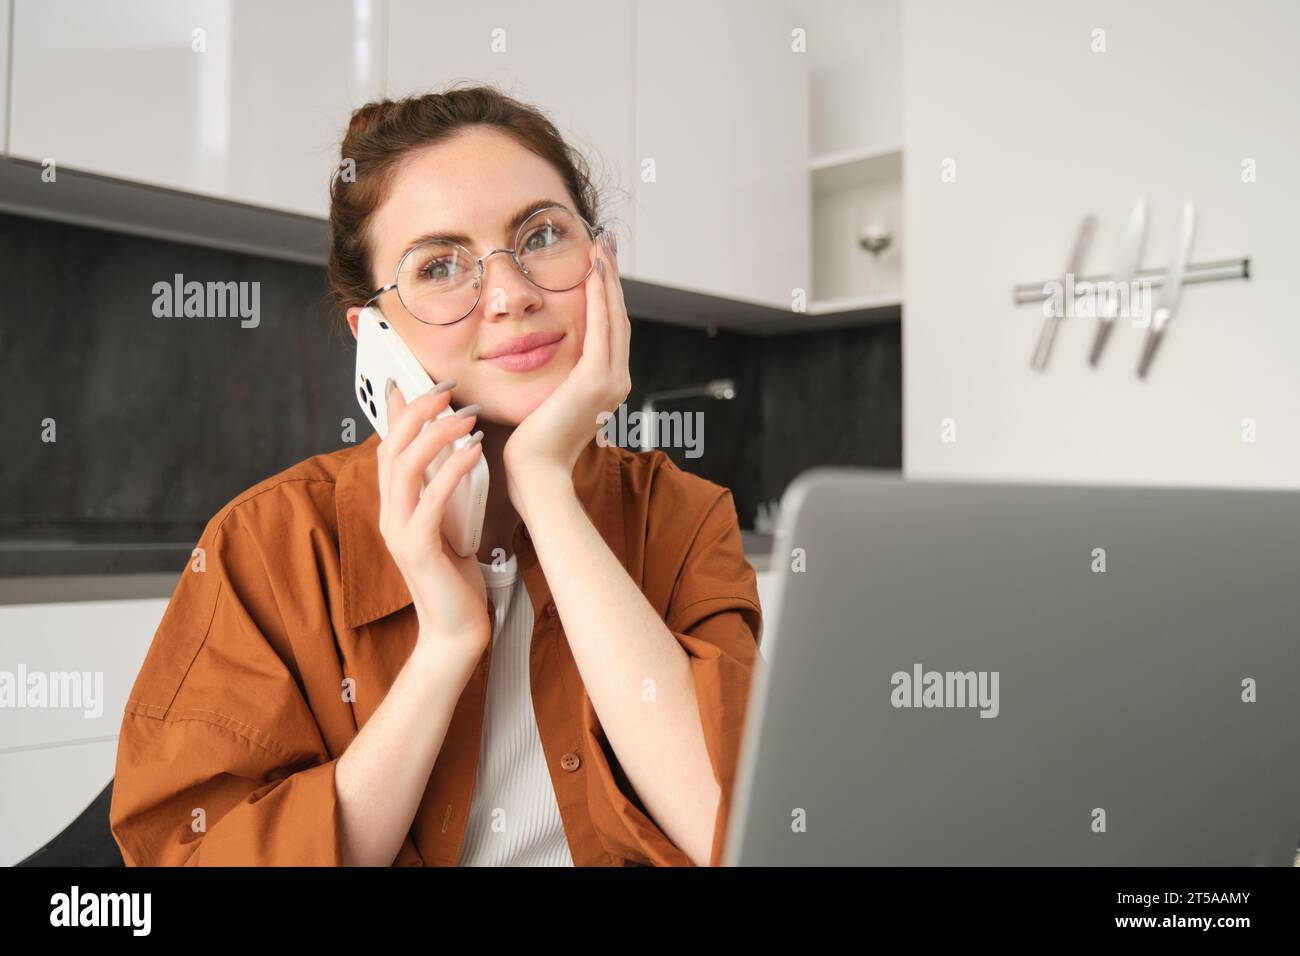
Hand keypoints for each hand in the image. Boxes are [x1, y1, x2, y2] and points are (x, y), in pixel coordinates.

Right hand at [376, 381, 489, 662]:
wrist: (456, 632)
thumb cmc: (458, 578)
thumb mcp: (452, 523)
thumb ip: (446, 489)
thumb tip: (452, 451)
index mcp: (395, 507)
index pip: (389, 447)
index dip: (402, 411)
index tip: (426, 382)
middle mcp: (390, 514)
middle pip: (391, 447)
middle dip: (417, 411)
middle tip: (447, 387)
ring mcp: (399, 531)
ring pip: (405, 467)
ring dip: (436, 434)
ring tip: (466, 415)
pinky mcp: (417, 548)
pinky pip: (430, 500)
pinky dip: (452, 470)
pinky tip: (475, 451)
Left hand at [502, 231, 629, 508]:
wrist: (536, 473)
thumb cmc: (531, 447)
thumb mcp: (546, 405)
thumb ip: (552, 384)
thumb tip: (538, 366)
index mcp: (605, 388)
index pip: (609, 333)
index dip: (606, 297)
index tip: (598, 267)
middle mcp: (616, 381)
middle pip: (618, 319)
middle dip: (612, 280)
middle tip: (606, 246)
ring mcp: (610, 380)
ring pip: (614, 317)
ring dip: (608, 280)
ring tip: (602, 249)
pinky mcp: (596, 378)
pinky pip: (601, 327)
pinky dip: (599, 297)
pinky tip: (592, 272)